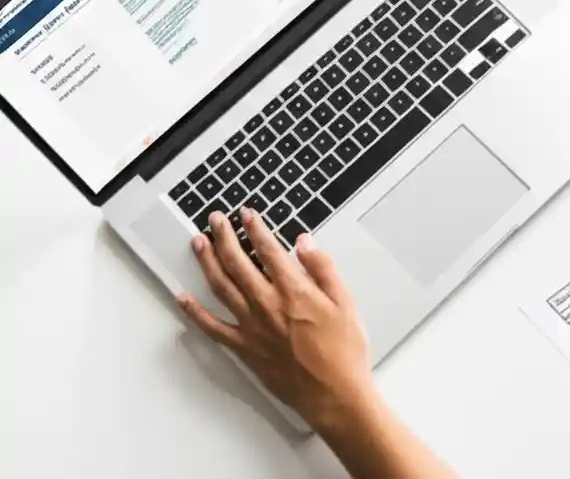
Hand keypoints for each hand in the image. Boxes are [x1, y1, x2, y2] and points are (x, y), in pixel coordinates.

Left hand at [178, 208, 374, 430]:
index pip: (269, 250)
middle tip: (215, 220)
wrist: (334, 394)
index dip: (255, 228)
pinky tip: (184, 299)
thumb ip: (323, 269)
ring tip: (198, 243)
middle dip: (224, 237)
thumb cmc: (344, 352)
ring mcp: (252, 327)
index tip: (247, 214)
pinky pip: (212, 328)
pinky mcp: (245, 348)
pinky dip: (195, 312)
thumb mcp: (346, 303)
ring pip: (221, 287)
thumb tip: (305, 243)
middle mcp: (267, 305)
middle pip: (238, 263)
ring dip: (207, 262)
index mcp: (294, 291)